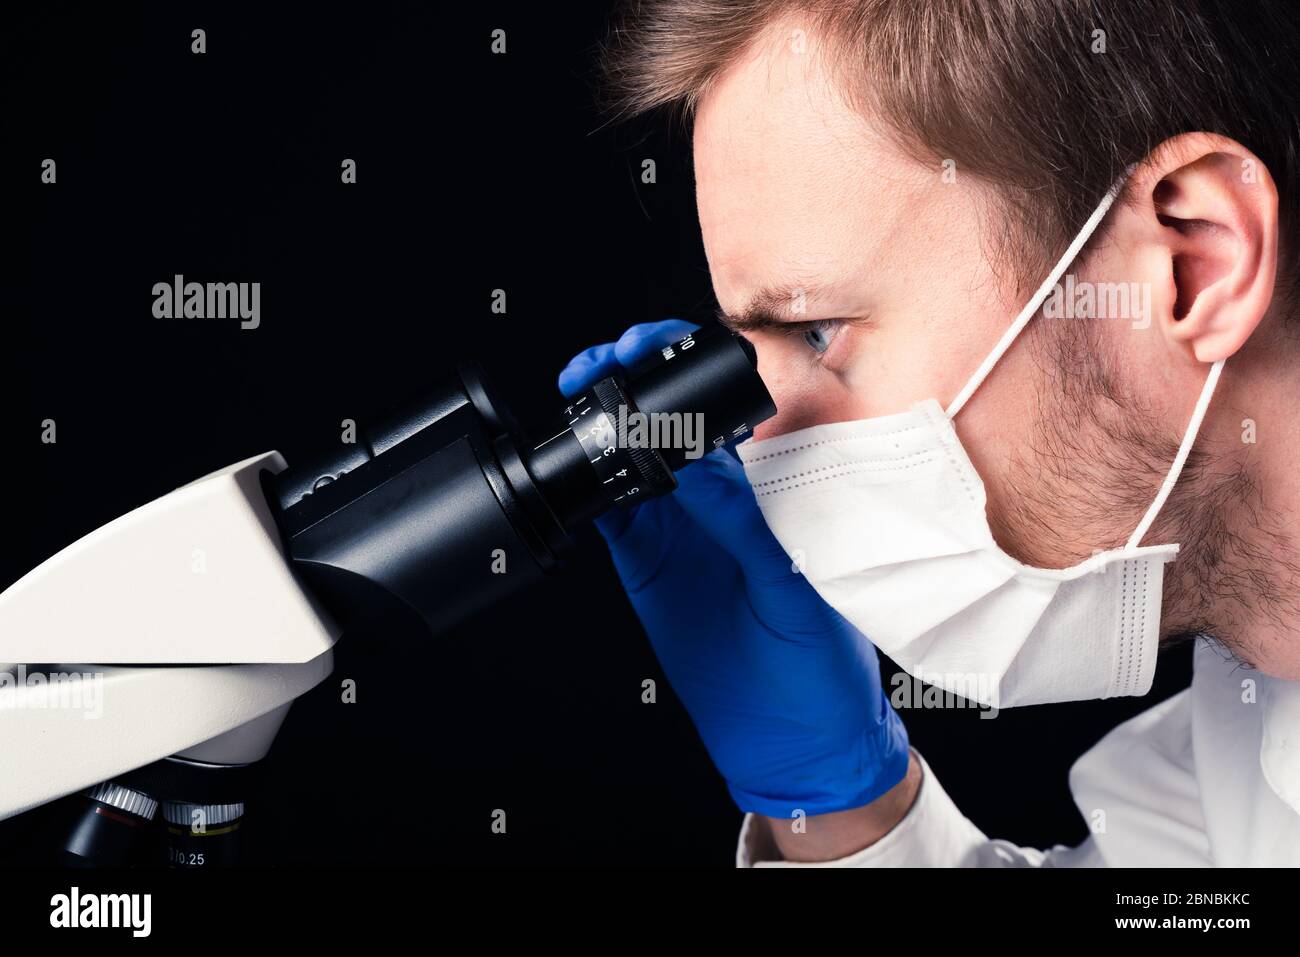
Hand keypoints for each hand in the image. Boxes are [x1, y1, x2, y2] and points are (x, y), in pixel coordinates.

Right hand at [559, 320, 908, 818]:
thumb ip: (743, 523)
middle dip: (635, 379)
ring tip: (584, 389)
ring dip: (603, 421)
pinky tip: (575, 461)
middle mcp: (717, 500)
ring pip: (630, 458)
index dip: (691, 373)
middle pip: (667, 421)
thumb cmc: (822, 659)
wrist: (792, 736)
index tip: (663, 349)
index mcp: (765, 490)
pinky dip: (589, 485)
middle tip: (608, 358)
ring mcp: (677, 529)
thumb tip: (699, 466)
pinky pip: (610, 513)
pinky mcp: (644, 563)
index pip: (723, 413)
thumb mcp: (792, 584)